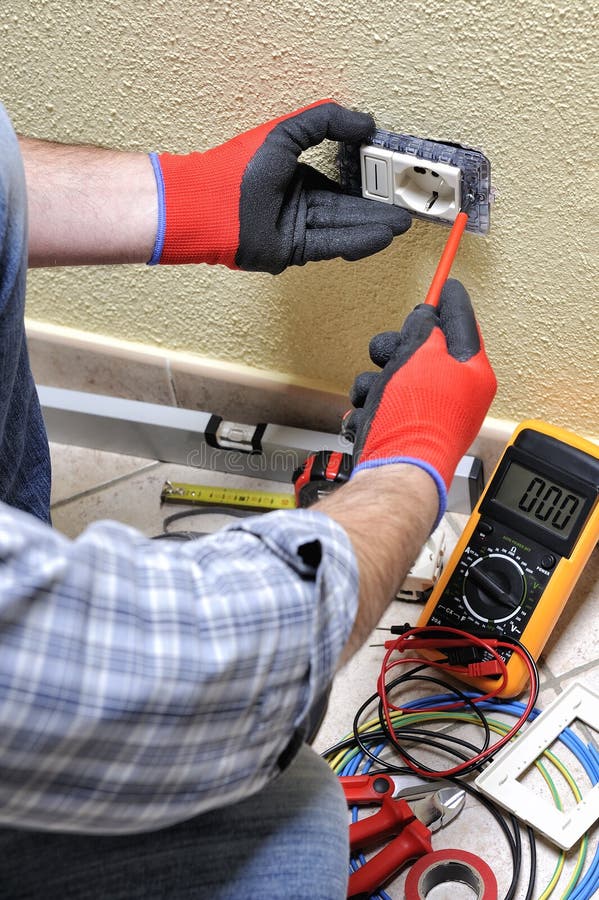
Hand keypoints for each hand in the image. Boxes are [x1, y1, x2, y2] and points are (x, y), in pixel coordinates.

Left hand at [149, 100, 410, 272]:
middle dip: (375, 210)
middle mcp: (295, 203)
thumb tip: (365, 122)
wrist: (211, 204)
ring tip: (400, 225)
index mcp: (293, 175)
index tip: (385, 181)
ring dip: (371, 227)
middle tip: (404, 209)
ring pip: (341, 227)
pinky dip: (355, 241)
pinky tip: (378, 237)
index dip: (361, 183)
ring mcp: (294, 229)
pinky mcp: (292, 251)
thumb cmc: (239, 167)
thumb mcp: (286, 132)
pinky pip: (330, 244)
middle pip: (343, 207)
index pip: (335, 181)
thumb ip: (326, 121)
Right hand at [343, 279, 496, 521]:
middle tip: (388, 352)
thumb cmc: (416, 418)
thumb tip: (426, 316)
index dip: (449, 303)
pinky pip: (383, 404)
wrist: (395, 470)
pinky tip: (365, 414)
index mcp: (472, 374)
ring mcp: (430, 414)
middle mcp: (456, 394)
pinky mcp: (404, 429)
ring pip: (396, 377)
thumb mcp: (422, 355)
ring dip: (375, 380)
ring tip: (371, 393)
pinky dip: (370, 406)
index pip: (464, 324)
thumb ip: (425, 328)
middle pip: (424, 351)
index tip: (444, 285)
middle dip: (397, 348)